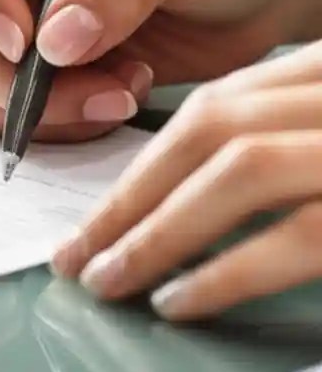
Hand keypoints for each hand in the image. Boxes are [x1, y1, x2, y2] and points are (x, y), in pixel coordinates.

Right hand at [0, 0, 321, 142]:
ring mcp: (13, 22)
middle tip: (89, 85)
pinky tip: (124, 91)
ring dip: (50, 108)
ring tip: (126, 86)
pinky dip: (68, 123)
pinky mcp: (39, 72)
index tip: (26, 38)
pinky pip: (17, 117)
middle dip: (9, 78)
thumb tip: (53, 42)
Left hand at [51, 42, 321, 320]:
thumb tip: (187, 200)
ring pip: (241, 171)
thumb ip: (284, 136)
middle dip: (130, 199)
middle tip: (75, 254)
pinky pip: (298, 233)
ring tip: (107, 279)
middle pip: (213, 131)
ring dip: (159, 231)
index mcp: (321, 72)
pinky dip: (227, 271)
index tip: (95, 216)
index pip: (217, 106)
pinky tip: (177, 298)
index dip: (145, 164)